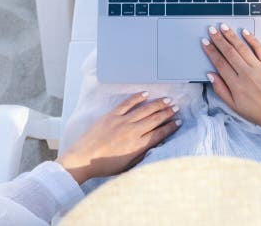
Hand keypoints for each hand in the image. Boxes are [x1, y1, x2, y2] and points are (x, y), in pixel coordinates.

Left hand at [56, 92, 180, 183]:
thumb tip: (154, 146)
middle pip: (155, 119)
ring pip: (145, 110)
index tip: (178, 122)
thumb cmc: (104, 166)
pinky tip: (146, 94)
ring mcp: (122, 121)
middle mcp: (132, 131)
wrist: (82, 159)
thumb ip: (141, 155)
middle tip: (176, 108)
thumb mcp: (127, 166)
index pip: (159, 133)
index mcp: (137, 145)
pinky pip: (127, 103)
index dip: (170, 127)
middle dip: (167, 113)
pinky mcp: (111, 115)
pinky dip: (137, 98)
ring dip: (158, 104)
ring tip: (167, 100)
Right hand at [202, 24, 260, 140]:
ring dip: (231, 36)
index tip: (205, 42)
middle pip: (229, 52)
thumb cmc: (257, 112)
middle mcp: (246, 74)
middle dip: (219, 39)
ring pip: (242, 48)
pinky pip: (260, 48)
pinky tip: (244, 32)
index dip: (211, 51)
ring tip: (224, 27)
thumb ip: (220, 89)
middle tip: (212, 30)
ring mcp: (259, 68)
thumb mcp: (233, 106)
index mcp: (236, 84)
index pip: (219, 63)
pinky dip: (252, 39)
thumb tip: (210, 75)